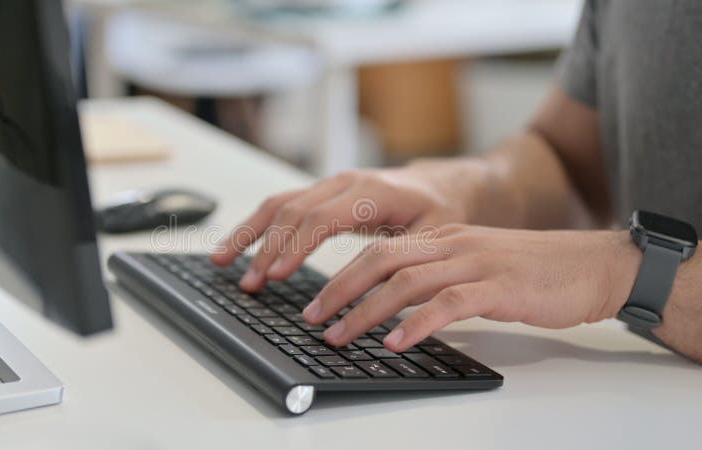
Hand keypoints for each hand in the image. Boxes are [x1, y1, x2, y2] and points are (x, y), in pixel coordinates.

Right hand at [211, 159, 495, 291]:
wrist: (440, 185)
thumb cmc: (439, 211)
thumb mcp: (433, 236)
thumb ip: (402, 259)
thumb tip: (374, 295)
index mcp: (372, 191)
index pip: (322, 217)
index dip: (296, 246)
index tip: (276, 274)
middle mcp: (345, 183)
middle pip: (293, 211)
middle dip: (266, 249)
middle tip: (250, 284)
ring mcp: (329, 185)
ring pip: (279, 204)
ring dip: (249, 234)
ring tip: (222, 263)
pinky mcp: (321, 193)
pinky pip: (282, 204)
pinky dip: (256, 226)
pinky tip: (237, 247)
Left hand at [302, 225, 640, 351]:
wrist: (593, 265)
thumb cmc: (533, 272)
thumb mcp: (476, 266)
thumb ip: (438, 280)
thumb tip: (396, 309)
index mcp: (443, 237)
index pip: (379, 251)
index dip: (341, 276)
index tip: (315, 301)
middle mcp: (452, 244)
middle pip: (380, 260)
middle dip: (339, 290)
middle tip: (311, 319)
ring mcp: (475, 262)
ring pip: (406, 281)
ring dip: (366, 311)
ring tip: (340, 336)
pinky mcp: (499, 286)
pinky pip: (449, 303)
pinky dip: (418, 323)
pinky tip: (397, 342)